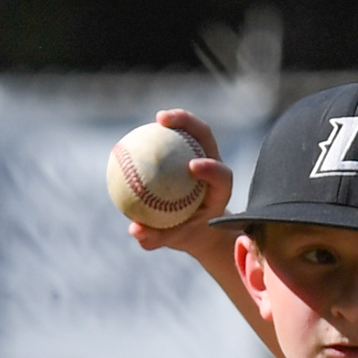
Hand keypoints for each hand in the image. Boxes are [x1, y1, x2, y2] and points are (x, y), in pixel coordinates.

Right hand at [125, 109, 234, 256]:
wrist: (197, 226)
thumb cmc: (184, 234)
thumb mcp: (172, 239)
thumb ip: (156, 237)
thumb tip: (134, 230)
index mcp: (219, 192)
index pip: (222, 177)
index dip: (212, 169)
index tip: (192, 167)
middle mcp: (213, 167)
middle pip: (207, 138)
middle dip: (191, 124)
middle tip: (166, 123)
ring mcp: (204, 154)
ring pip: (194, 130)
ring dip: (179, 118)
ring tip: (159, 118)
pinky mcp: (192, 149)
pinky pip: (176, 136)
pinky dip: (162, 132)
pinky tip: (141, 133)